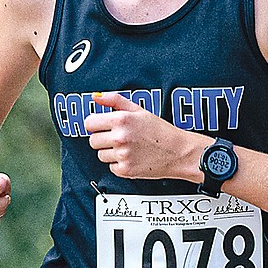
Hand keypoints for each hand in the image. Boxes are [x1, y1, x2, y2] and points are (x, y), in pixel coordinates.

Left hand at [85, 93, 201, 181]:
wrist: (178, 152)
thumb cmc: (161, 131)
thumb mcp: (139, 110)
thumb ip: (114, 101)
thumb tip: (96, 97)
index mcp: (121, 119)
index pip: (89, 123)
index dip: (95, 124)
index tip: (101, 126)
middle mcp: (120, 137)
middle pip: (93, 141)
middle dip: (103, 139)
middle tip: (118, 138)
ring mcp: (122, 155)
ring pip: (101, 155)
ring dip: (110, 152)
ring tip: (127, 148)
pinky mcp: (125, 170)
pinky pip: (111, 167)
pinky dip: (119, 164)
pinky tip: (131, 158)